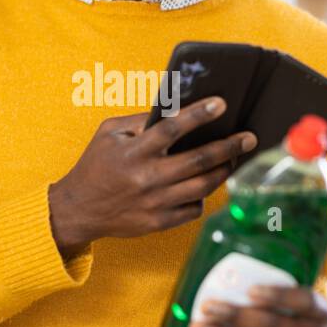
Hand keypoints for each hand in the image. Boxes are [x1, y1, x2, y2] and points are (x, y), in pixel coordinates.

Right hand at [48, 97, 256, 259]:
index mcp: (134, 152)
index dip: (199, 114)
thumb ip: (140, 120)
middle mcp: (147, 177)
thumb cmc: (96, 165)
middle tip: (248, 137)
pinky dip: (203, 196)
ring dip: (224, 171)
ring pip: (203, 186)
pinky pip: (194, 208)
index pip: (173, 128)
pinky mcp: (159, 222)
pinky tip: (205, 185)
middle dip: (229, 146)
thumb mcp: (108, 133)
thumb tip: (175, 109)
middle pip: (199, 160)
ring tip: (234, 160)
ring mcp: (155, 203)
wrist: (78, 209)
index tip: (222, 103)